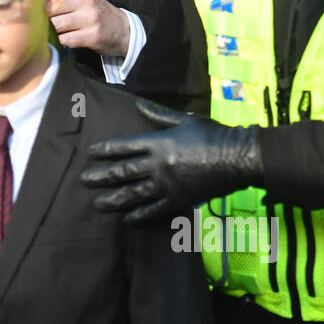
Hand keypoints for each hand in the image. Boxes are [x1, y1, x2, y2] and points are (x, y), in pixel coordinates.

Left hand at [47, 0, 129, 56]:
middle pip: (50, 8)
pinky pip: (65, 39)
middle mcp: (85, 0)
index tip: (35, 6)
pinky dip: (61, 41)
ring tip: (56, 31)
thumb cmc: (94, 11)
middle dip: (43, 17)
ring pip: (56, 24)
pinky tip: (65, 39)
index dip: (39, 0)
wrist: (122, 29)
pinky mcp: (91, 36)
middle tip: (44, 22)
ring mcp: (89, 18)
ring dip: (52, 30)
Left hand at [80, 99, 262, 223]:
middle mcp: (159, 165)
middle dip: (102, 176)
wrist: (239, 158)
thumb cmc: (213, 134)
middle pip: (124, 172)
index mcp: (159, 142)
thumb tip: (138, 104)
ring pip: (135, 193)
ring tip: (98, 204)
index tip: (91, 154)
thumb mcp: (185, 120)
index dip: (106, 150)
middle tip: (84, 181)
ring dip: (115, 199)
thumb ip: (159, 115)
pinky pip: (155, 209)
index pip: (125, 147)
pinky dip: (140, 214)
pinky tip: (127, 218)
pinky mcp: (179, 200)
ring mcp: (168, 185)